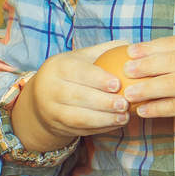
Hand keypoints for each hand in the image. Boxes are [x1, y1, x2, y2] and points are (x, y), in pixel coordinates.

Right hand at [20, 39, 134, 146]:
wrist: (43, 97)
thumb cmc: (72, 73)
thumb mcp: (81, 58)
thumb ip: (104, 51)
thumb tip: (131, 46)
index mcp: (57, 67)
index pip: (76, 72)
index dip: (97, 79)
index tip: (117, 84)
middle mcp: (50, 89)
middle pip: (77, 96)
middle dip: (103, 102)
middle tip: (125, 103)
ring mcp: (52, 111)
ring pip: (77, 117)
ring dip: (103, 119)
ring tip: (124, 117)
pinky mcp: (59, 127)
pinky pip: (80, 130)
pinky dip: (101, 128)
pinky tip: (117, 124)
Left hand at [121, 34, 174, 135]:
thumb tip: (150, 55)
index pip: (174, 44)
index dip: (150, 47)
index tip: (131, 51)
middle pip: (169, 62)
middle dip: (144, 66)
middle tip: (124, 70)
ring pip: (169, 84)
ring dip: (146, 89)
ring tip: (127, 93)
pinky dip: (157, 108)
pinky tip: (142, 110)